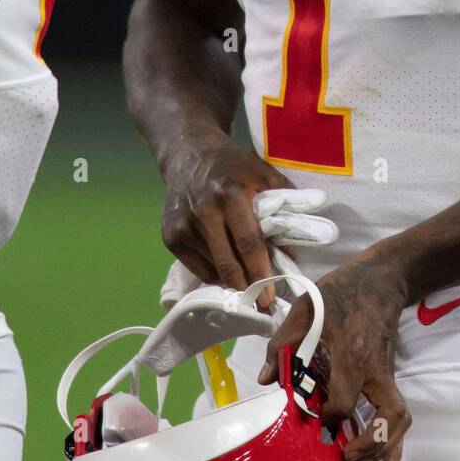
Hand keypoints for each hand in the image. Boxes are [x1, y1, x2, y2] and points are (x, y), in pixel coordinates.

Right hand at [161, 132, 290, 305]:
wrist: (189, 155)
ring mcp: (184, 225)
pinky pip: (196, 267)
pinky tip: (225, 268)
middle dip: (247, 288)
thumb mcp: (265, 177)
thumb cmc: (234, 167)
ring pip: (212, 268)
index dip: (261, 272)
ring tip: (246, 285)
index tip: (270, 295)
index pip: (249, 243)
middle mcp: (205, 211)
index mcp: (232, 194)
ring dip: (231, 281)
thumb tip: (289, 253)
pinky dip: (213, 273)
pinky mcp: (170, 235)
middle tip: (261, 305)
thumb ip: (283, 209)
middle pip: (228, 262)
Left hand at [257, 252, 410, 460]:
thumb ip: (282, 343)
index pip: (344, 399)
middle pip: (385, 416)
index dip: (328, 418)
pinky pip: (399, 413)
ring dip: (386, 447)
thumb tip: (265, 379)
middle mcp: (374, 370)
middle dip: (369, 444)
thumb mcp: (306, 309)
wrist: (380, 278)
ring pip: (398, 418)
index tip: (313, 422)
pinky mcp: (390, 377)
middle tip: (346, 458)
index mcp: (351, 355)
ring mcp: (386, 375)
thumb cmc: (340, 292)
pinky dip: (396, 440)